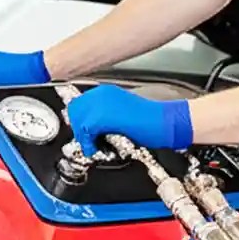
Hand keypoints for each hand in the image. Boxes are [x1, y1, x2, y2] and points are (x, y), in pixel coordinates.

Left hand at [66, 84, 193, 155]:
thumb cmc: (150, 120)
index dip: (78, 120)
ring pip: (78, 120)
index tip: (83, 133)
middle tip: (88, 141)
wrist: (164, 122)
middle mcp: (101, 93)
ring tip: (92, 146)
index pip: (79, 103)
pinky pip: (86, 130)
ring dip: (83, 136)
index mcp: (106, 91)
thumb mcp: (122, 112)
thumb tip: (89, 127)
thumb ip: (105, 115)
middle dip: (78, 128)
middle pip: (74, 110)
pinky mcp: (104, 116)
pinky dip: (88, 142)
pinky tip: (95, 148)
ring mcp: (102, 103)